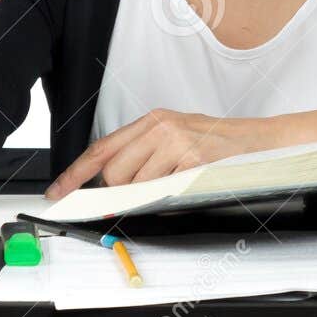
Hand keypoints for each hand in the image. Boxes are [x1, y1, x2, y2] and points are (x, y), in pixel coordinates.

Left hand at [45, 109, 282, 197]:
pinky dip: (169, 195)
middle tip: (147, 190)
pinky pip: (162, 191)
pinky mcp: (191, 158)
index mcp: (152, 120)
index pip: (102, 148)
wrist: (258, 141)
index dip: (75, 173)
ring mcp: (175, 141)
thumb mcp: (175, 138)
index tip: (58, 192)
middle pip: (115, 173)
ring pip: (136, 186)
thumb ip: (144, 154)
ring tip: (176, 181)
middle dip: (122, 192)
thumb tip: (112, 185)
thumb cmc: (217, 143)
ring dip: (150, 195)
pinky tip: (187, 182)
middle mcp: (160, 126)